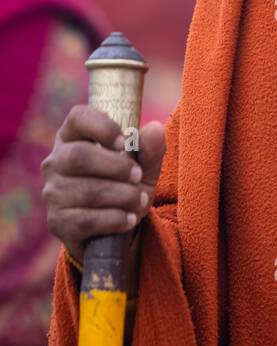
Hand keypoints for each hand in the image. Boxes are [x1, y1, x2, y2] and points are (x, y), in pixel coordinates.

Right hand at [41, 105, 165, 265]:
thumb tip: (155, 129)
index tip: (125, 142)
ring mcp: (53, 193)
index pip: (78, 118)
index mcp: (74, 137)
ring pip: (86, 191)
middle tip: (138, 176)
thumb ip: (150, 147)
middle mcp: (56, 162)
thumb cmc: (125, 184)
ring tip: (140, 201)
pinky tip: (129, 219)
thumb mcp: (144, 165)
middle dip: (116, 166)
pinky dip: (114, 219)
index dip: (102, 127)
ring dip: (122, 196)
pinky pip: (85, 220)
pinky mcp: (57, 222)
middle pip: (79, 155)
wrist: (114, 228)